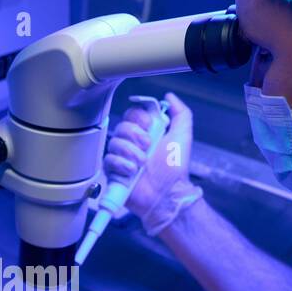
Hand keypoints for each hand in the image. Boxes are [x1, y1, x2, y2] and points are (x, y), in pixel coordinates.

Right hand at [103, 92, 193, 223]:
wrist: (168, 193)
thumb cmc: (175, 168)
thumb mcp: (183, 135)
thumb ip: (181, 113)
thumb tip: (170, 97)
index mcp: (146, 131)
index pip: (132, 114)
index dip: (139, 118)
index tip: (150, 127)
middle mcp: (132, 142)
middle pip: (121, 126)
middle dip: (135, 136)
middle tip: (148, 146)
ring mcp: (122, 157)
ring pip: (114, 142)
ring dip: (130, 152)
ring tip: (142, 163)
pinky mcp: (113, 171)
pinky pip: (108, 160)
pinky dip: (122, 164)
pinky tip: (132, 171)